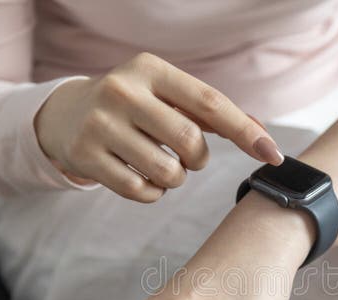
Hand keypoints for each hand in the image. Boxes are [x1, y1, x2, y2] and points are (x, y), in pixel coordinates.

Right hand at [34, 52, 283, 201]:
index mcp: (150, 69)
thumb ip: (212, 113)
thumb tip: (262, 136)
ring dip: (175, 179)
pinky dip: (152, 192)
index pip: (210, 103)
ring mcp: (100, 124)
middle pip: (189, 142)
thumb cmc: (134, 107)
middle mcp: (122, 91)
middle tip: (187, 157)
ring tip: (161, 165)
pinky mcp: (85, 156)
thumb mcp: (167, 97)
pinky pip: (141, 191)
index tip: (273, 155)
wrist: (65, 115)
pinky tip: (142, 177)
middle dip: (198, 159)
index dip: (245, 132)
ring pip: (167, 173)